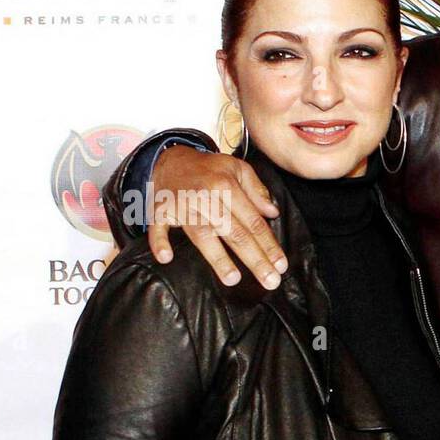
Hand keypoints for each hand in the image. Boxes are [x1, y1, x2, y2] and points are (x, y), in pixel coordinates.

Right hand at [148, 145, 286, 288]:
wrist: (170, 158)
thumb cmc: (210, 169)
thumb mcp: (238, 169)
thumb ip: (257, 191)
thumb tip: (273, 213)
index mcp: (226, 187)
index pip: (252, 221)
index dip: (268, 245)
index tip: (281, 266)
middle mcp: (205, 197)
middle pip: (234, 233)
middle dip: (254, 258)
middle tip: (270, 282)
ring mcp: (181, 205)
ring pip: (203, 234)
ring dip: (217, 257)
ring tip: (233, 279)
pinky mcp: (160, 210)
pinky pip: (157, 227)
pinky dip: (159, 241)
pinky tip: (165, 258)